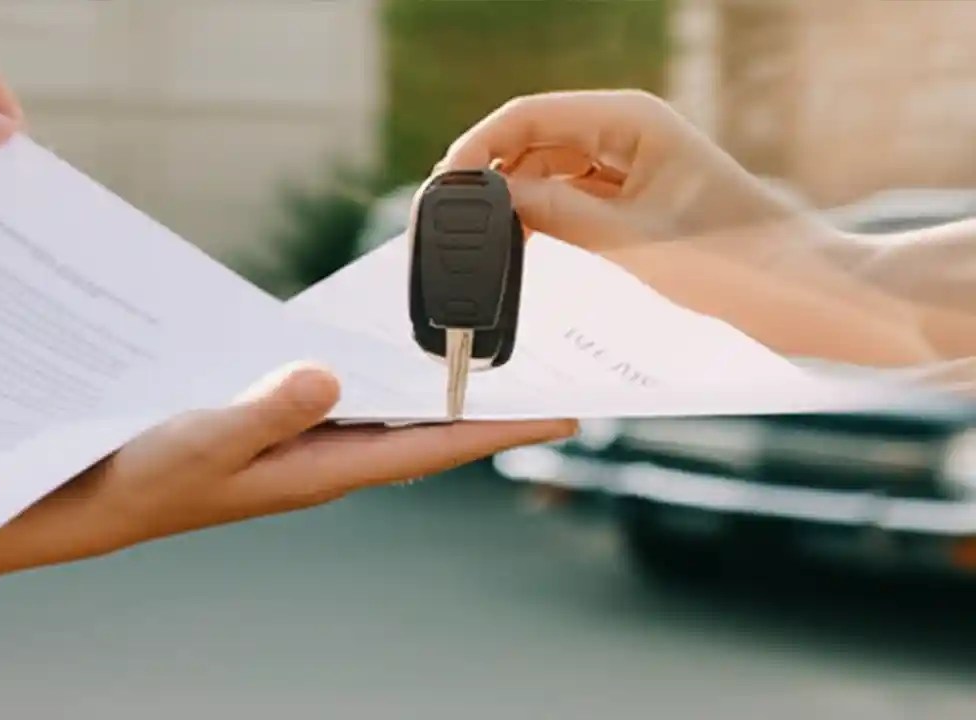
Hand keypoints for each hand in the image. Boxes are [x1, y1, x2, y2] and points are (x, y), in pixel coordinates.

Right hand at [3, 363, 577, 565]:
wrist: (90, 496)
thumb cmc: (142, 478)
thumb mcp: (203, 439)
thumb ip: (266, 410)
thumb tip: (330, 377)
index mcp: (320, 469)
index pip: (432, 447)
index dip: (499, 430)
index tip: (566, 412)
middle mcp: (321, 455)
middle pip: (422, 428)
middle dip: (481, 403)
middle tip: (541, 369)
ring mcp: (296, 439)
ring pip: (384, 409)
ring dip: (429, 385)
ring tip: (477, 350)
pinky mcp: (269, 421)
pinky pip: (339, 391)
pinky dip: (370, 368)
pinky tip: (375, 341)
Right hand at [436, 90, 819, 249]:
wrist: (798, 296)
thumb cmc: (732, 263)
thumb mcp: (628, 239)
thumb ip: (551, 213)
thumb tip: (487, 198)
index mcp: (630, 118)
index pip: (529, 114)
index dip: (477, 146)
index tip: (442, 187)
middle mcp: (627, 130)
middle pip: (532, 137)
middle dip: (489, 172)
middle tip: (450, 221)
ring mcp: (630, 162)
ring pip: (547, 167)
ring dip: (511, 196)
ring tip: (476, 236)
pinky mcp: (634, 196)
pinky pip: (569, 195)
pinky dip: (539, 214)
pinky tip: (518, 241)